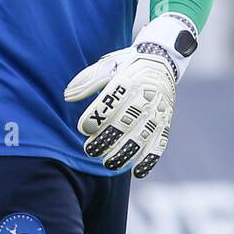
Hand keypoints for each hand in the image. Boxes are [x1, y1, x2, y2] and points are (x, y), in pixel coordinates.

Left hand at [62, 13, 197, 176]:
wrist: (162, 61)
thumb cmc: (126, 65)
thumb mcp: (108, 65)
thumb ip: (88, 80)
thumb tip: (68, 97)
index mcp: (129, 80)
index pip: (111, 101)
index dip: (96, 117)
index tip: (83, 129)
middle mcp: (145, 96)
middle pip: (125, 122)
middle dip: (106, 139)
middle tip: (90, 151)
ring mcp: (157, 111)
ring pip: (141, 137)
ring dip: (125, 153)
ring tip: (108, 163)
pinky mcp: (166, 122)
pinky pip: (160, 143)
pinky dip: (150, 159)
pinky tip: (137, 172)